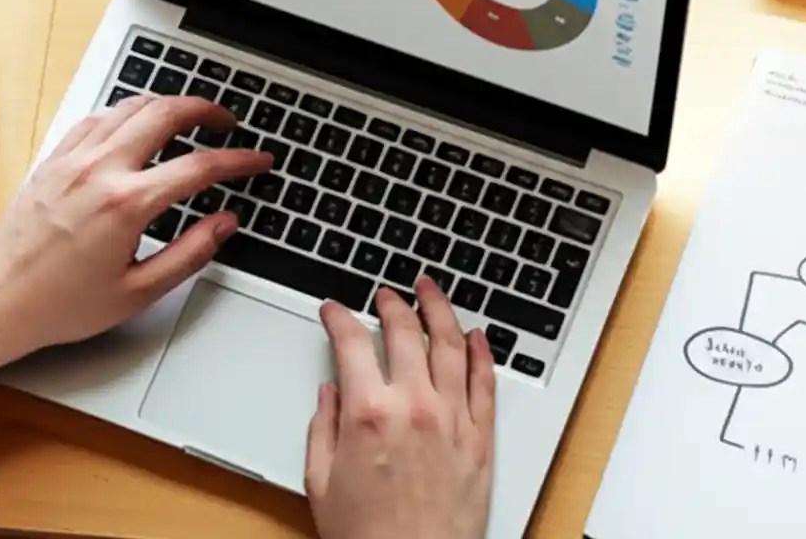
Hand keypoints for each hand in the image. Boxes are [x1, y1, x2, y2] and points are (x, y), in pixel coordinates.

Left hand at [0, 95, 269, 360]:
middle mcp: (99, 171)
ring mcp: (72, 160)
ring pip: (130, 106)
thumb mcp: (140, 292)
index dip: (239, 160)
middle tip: (228, 123)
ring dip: (168, 104)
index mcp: (126, 205)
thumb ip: (191, 253)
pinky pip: (98, 117)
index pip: (199, 167)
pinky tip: (139, 124)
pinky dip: (128, 112)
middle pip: (165, 114)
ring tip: (190, 117)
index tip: (257, 161)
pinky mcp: (53, 161)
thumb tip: (225, 223)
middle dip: (206, 110)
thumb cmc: (60, 304)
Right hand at [307, 277, 496, 538]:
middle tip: (386, 294)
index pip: (352, 344)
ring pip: (452, 344)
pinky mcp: (481, 436)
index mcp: (368, 414)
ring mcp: (453, 418)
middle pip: (406, 332)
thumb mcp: (320, 481)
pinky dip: (481, 352)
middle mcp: (415, 407)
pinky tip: (476, 336)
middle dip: (392, 304)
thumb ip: (323, 426)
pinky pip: (485, 381)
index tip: (334, 310)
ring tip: (430, 291)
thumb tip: (331, 391)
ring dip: (440, 309)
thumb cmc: (368, 536)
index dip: (339, 318)